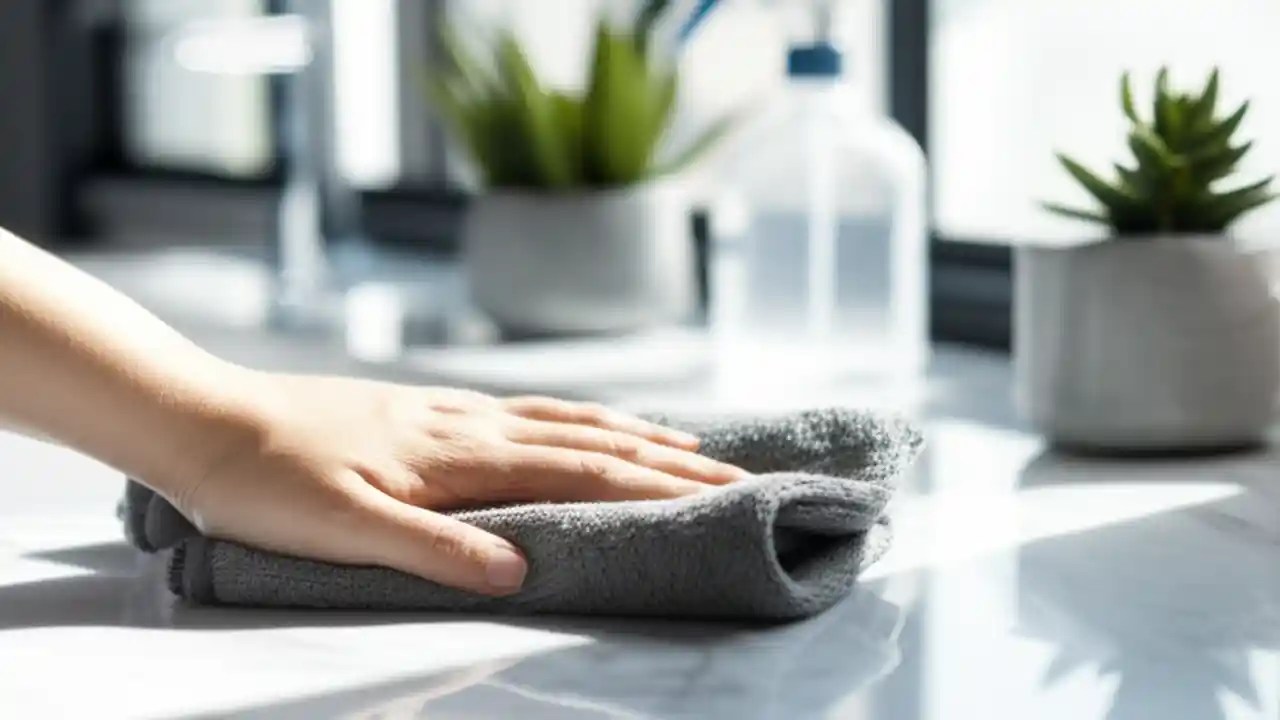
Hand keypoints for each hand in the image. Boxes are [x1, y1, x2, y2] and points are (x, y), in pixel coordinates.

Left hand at [165, 372, 744, 596]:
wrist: (208, 419)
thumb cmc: (268, 481)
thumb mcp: (343, 528)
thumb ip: (432, 549)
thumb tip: (520, 570)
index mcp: (461, 454)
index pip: (582, 468)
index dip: (657, 484)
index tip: (722, 494)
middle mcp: (471, 424)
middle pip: (591, 438)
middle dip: (669, 459)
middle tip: (736, 475)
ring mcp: (452, 413)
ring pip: (564, 416)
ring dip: (633, 430)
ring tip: (686, 443)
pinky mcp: (430, 412)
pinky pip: (527, 409)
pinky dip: (577, 416)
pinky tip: (581, 422)